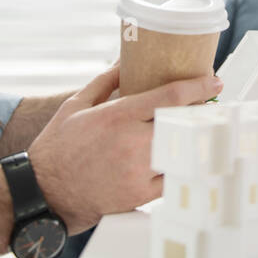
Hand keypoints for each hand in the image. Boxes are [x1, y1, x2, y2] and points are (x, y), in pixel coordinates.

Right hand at [27, 69, 220, 233]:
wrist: (43, 193)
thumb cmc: (57, 147)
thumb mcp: (76, 105)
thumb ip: (105, 81)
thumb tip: (125, 61)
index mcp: (118, 116)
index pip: (170, 97)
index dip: (198, 87)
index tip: (214, 82)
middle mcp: (132, 142)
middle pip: (183, 123)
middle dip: (202, 114)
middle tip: (211, 108)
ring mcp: (138, 172)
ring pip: (182, 152)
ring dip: (194, 141)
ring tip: (202, 132)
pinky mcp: (140, 196)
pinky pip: (172, 180)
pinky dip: (181, 168)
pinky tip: (185, 160)